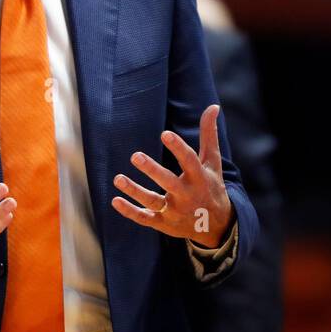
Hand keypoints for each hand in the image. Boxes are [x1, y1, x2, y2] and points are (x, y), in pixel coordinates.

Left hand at [112, 104, 233, 247]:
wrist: (216, 225)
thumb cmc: (210, 185)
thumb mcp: (212, 162)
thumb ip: (209, 134)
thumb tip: (213, 106)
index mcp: (199, 178)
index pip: (189, 161)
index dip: (178, 148)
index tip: (165, 134)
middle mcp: (187, 195)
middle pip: (169, 182)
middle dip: (152, 170)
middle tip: (135, 156)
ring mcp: (174, 211)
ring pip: (152, 201)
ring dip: (134, 191)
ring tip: (117, 178)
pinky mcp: (163, 223)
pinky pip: (144, 218)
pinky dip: (130, 211)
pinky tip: (115, 200)